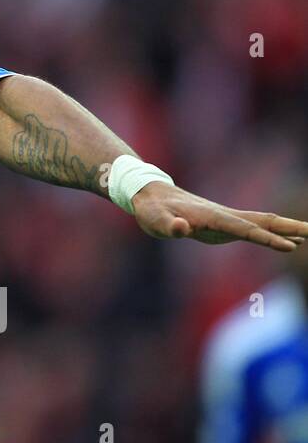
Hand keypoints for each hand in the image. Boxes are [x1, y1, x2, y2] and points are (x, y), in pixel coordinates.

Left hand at [131, 181, 307, 251]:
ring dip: (286, 230)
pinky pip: (254, 230)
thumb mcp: (154, 219)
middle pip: (263, 221)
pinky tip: (287, 242)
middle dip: (290, 228)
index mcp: (212, 216)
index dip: (267, 238)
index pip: (245, 228)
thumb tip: (181, 229)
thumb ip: (168, 225)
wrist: (150, 196)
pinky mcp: (223, 226)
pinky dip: (273, 234)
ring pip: (262, 223)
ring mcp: (226, 220)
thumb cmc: (151, 209)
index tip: (291, 247)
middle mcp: (224, 215)